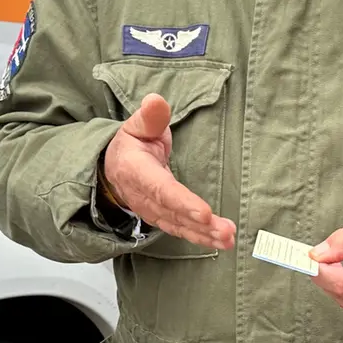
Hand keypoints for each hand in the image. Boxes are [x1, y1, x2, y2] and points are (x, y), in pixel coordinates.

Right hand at [101, 93, 235, 249]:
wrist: (113, 168)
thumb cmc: (131, 144)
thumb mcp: (136, 125)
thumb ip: (149, 116)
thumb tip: (156, 100)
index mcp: (136, 171)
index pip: (162, 190)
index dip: (183, 202)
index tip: (205, 213)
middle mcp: (143, 196)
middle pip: (174, 213)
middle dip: (201, 224)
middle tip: (227, 232)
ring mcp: (152, 211)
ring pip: (179, 226)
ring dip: (205, 235)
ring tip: (229, 239)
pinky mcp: (162, 219)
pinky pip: (181, 230)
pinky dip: (201, 237)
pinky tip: (221, 241)